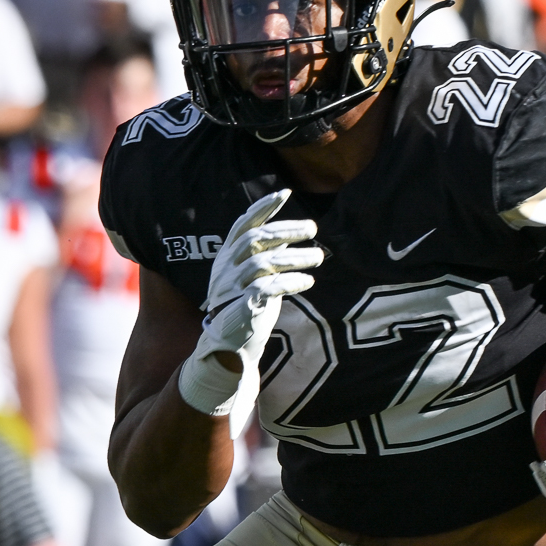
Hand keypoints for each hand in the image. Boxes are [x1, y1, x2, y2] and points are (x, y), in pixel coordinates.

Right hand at [177, 188, 323, 436]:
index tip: (285, 192)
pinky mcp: (241, 309)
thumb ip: (267, 257)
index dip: (263, 208)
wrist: (228, 353)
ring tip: (320, 257)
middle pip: (256, 240)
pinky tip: (308, 281)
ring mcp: (231, 289)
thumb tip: (290, 234)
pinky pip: (267, 288)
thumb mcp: (255, 280)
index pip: (242, 225)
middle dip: (287, 230)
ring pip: (263, 262)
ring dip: (295, 257)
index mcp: (226, 259)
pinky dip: (290, 281)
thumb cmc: (245, 313)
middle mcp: (225, 270)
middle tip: (314, 230)